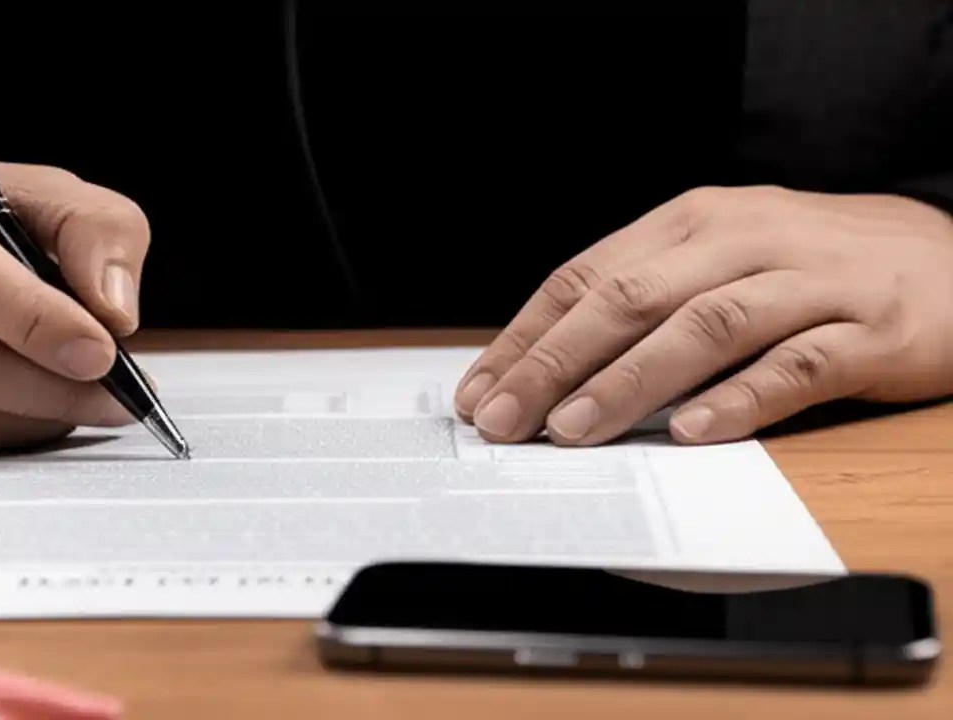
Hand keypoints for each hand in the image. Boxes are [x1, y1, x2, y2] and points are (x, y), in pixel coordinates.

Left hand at [454, 186, 952, 445]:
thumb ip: (650, 300)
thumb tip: (552, 365)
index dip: (526, 335)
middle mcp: (744, 238)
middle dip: (556, 361)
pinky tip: (693, 431)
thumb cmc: (816, 268)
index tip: (479, 390)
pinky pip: (799, 363)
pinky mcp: (874, 328)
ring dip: (631, 379)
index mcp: (694, 222)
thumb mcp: (723, 262)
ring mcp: (811, 280)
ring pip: (705, 325)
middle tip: (504, 419)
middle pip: (630, 296)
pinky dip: (741, 397)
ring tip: (575, 429)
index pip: (587, 275)